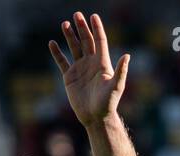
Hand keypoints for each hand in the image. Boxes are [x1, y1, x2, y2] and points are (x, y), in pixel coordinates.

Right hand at [48, 12, 129, 129]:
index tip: (93, 16)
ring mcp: (80, 69)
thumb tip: (127, 55)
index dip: (97, 28)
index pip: (100, 41)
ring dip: (70, 36)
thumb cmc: (108, 103)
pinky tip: (52, 43)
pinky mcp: (69, 77)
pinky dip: (57, 53)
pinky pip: (62, 61)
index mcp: (102, 63)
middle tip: (76, 15)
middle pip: (86, 41)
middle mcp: (91, 63)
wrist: (95, 117)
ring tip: (64, 24)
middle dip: (82, 28)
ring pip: (74, 48)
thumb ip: (121, 71)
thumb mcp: (116, 86)